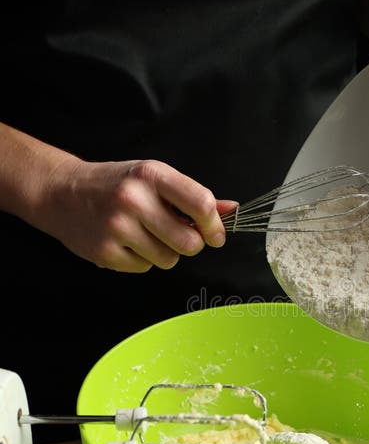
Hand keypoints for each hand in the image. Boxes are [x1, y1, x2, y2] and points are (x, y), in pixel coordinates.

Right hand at [38, 154, 236, 272]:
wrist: (61, 192)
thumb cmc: (115, 184)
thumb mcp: (153, 178)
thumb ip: (192, 196)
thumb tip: (232, 210)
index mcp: (151, 174)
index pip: (200, 204)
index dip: (214, 225)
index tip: (215, 234)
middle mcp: (134, 199)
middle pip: (189, 243)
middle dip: (190, 244)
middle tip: (177, 235)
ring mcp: (117, 227)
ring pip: (168, 260)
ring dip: (164, 252)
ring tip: (145, 234)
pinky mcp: (105, 252)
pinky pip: (144, 268)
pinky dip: (141, 260)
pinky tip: (126, 242)